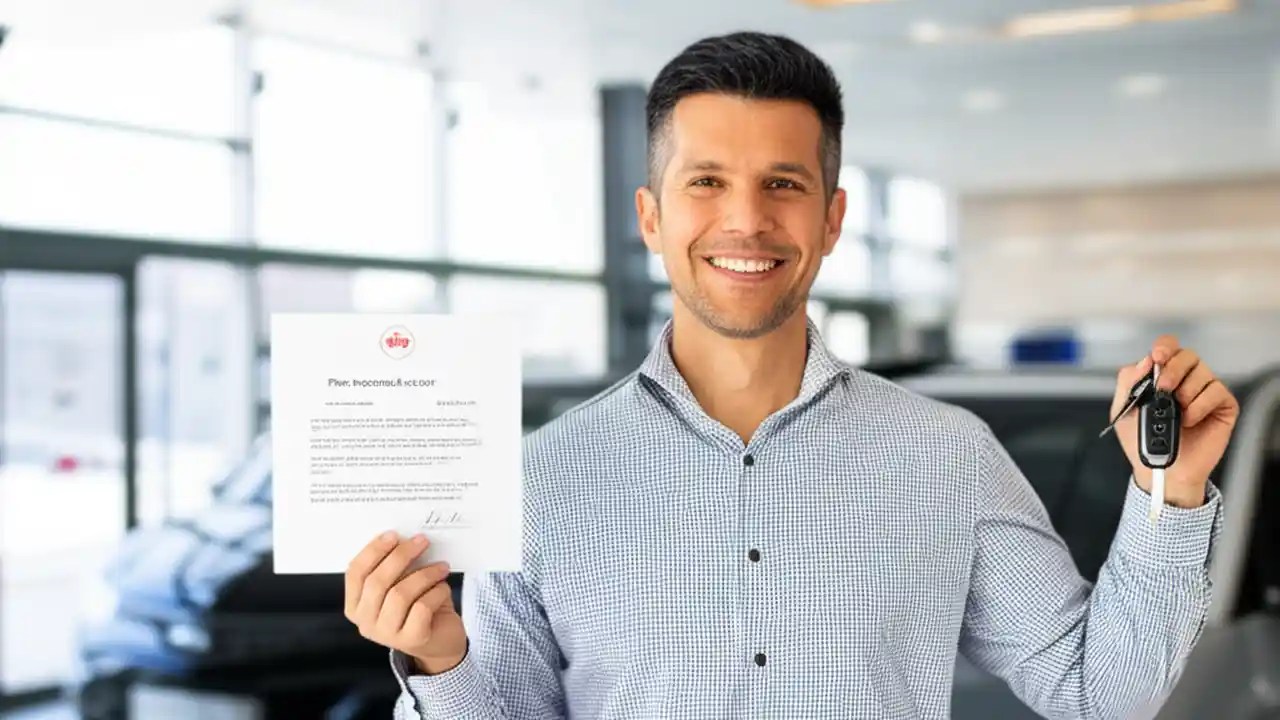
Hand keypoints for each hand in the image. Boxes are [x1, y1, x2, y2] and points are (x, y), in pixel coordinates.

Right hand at [344, 532, 467, 673]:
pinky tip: (443, 588)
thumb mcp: (402, 584)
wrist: (441, 641)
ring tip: (441, 567)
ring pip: (400, 594)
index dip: (373, 551)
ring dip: (424, 574)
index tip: (393, 535)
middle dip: (401, 556)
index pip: (355, 574)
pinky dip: (436, 592)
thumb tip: (404, 539)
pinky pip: (422, 607)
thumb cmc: (418, 606)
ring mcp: (386, 634)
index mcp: (356, 605)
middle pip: (377, 582)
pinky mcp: (411, 639)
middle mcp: (365, 622)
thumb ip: (396, 567)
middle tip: (422, 541)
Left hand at [1110, 335, 1239, 507]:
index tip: (1158, 357)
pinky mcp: (1222, 406)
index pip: (1168, 348)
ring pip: (1202, 372)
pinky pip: (1216, 391)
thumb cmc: (1142, 441)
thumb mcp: (1124, 410)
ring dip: (1185, 392)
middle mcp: (1185, 380)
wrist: (1159, 470)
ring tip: (1176, 413)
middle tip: (1164, 389)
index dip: (1165, 347)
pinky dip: (1199, 405)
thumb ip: (1129, 382)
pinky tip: (1189, 420)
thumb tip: (1146, 360)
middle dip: (1173, 370)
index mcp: (1161, 376)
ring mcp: (1205, 392)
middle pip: (1187, 355)